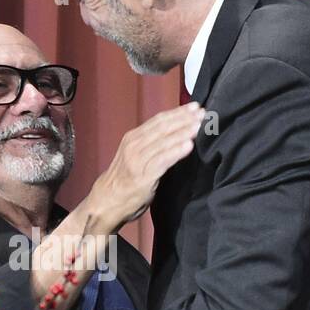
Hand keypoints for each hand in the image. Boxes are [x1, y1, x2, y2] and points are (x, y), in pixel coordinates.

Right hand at [83, 102, 204, 229]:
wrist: (107, 202)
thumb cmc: (124, 180)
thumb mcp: (135, 156)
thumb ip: (151, 145)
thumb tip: (176, 133)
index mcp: (132, 138)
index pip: (158, 120)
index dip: (178, 112)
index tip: (195, 107)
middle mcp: (134, 145)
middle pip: (163, 127)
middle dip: (184, 119)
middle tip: (203, 113)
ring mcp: (137, 160)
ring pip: (164, 141)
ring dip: (184, 132)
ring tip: (200, 125)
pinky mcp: (143, 176)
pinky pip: (162, 160)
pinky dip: (176, 151)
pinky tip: (189, 145)